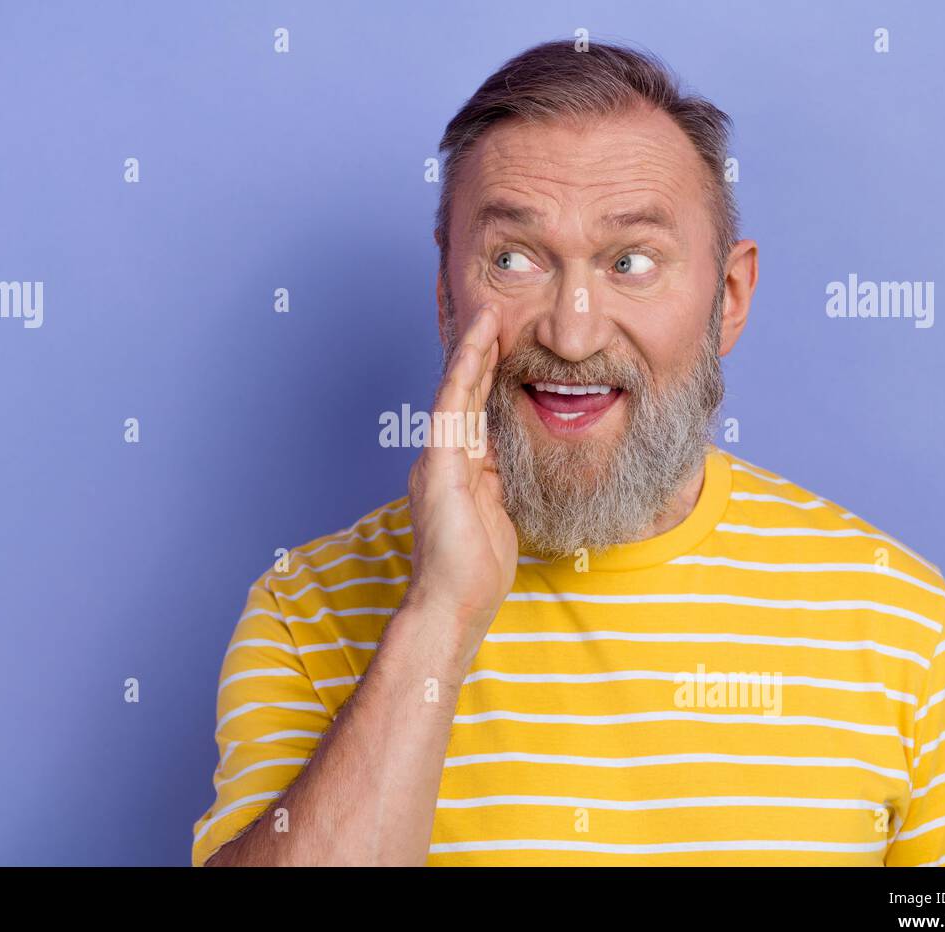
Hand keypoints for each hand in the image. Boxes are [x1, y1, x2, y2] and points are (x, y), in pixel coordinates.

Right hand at [403, 304, 517, 659]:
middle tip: (492, 312)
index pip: (472, 411)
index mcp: (456, 468)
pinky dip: (464, 375)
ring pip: (453, 393)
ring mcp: (436, 461)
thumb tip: (508, 461)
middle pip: (461, 394)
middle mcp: (440, 458)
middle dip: (477, 353)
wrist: (453, 605)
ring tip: (486, 316)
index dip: (486, 375)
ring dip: (471, 352)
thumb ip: (498, 482)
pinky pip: (450, 410)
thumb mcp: (498, 514)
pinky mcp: (438, 468)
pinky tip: (476, 349)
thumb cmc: (475, 571)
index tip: (501, 342)